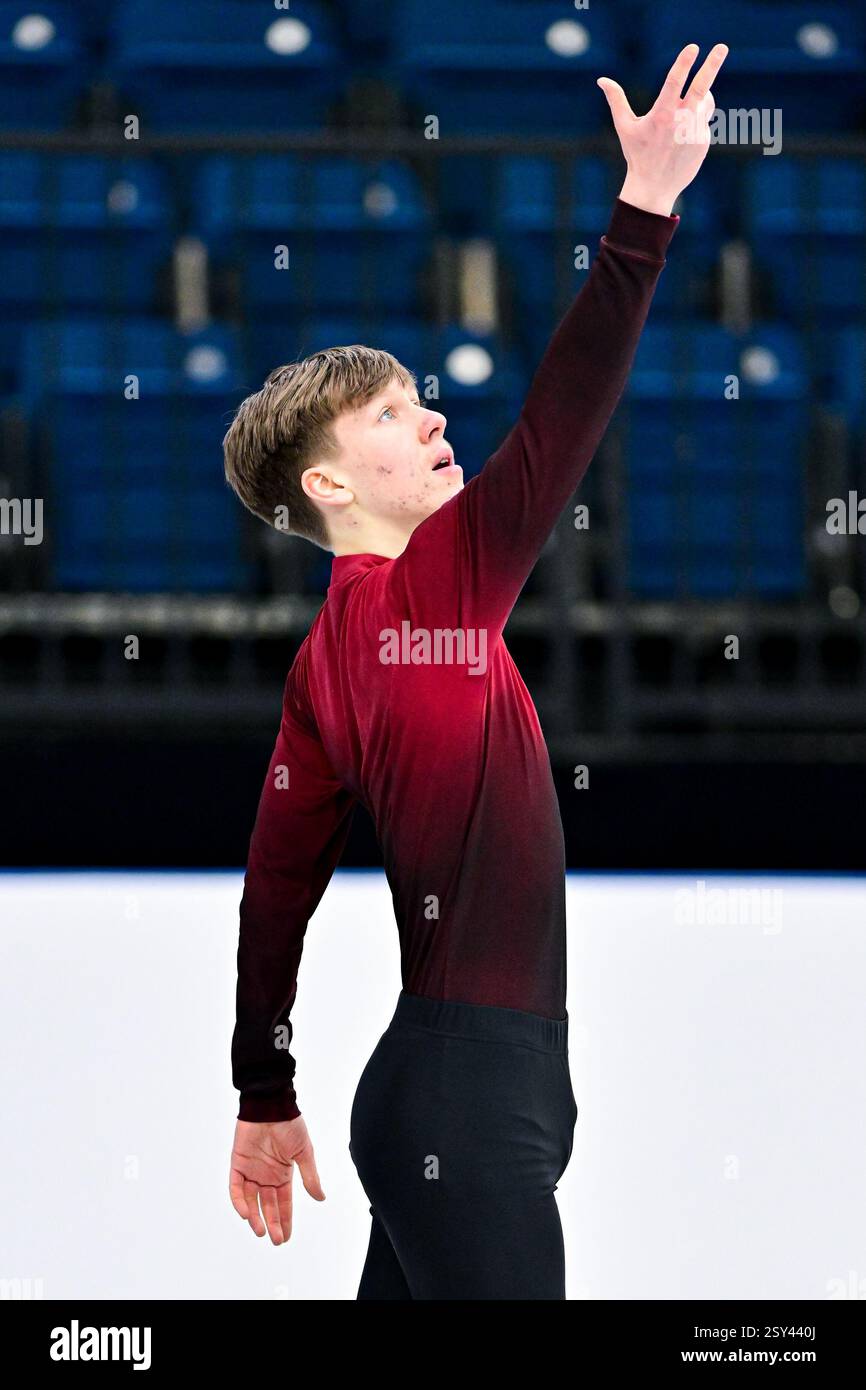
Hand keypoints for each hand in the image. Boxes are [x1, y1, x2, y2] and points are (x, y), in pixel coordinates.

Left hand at [229, 1115, 324, 1244]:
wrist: (272, 1105)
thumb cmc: (290, 1124)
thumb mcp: (304, 1152)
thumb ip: (309, 1176)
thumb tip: (320, 1197)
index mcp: (282, 1174)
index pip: (283, 1202)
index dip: (285, 1219)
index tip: (286, 1237)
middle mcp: (266, 1175)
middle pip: (268, 1205)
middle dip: (272, 1223)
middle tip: (276, 1239)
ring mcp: (251, 1170)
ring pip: (250, 1200)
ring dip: (255, 1216)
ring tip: (261, 1231)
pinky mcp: (237, 1163)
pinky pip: (235, 1187)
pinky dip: (239, 1201)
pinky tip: (246, 1213)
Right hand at [597, 43, 728, 215]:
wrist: (654, 187)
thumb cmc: (637, 154)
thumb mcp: (625, 127)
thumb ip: (616, 100)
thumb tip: (602, 80)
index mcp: (661, 116)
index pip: (674, 83)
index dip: (684, 63)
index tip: (692, 48)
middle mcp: (680, 122)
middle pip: (701, 87)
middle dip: (711, 65)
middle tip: (721, 47)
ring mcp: (694, 132)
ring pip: (704, 102)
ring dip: (699, 98)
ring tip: (683, 113)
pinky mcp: (703, 141)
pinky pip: (704, 120)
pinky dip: (695, 120)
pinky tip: (682, 138)